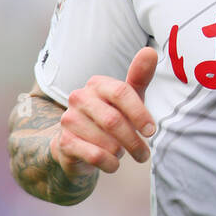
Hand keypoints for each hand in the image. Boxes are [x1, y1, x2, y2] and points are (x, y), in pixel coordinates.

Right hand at [50, 47, 158, 175]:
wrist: (76, 146)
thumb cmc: (109, 118)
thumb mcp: (128, 99)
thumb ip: (139, 77)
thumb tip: (151, 51)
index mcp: (97, 84)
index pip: (121, 92)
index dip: (139, 113)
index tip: (151, 131)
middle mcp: (79, 97)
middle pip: (114, 121)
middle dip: (134, 141)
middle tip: (144, 154)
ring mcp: (69, 119)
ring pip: (107, 142)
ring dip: (121, 153)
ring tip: (123, 154)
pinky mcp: (64, 142)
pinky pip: (95, 156)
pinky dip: (110, 164)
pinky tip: (112, 164)